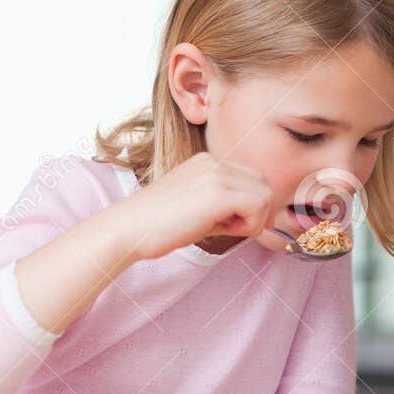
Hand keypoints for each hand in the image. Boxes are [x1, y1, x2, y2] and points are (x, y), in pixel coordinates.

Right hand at [118, 153, 275, 262]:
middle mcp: (213, 162)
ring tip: (227, 229)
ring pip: (265, 194)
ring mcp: (215, 174)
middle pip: (263, 183)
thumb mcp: (197, 205)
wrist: (129, 229)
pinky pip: (258, 205)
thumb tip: (256, 218)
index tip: (231, 223)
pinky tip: (226, 231)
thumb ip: (225, 206)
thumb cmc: (158, 225)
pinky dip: (250, 224)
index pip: (250, 178)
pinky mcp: (217, 193)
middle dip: (257, 210)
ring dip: (254, 218)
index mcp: (207, 162)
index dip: (249, 204)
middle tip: (233, 228)